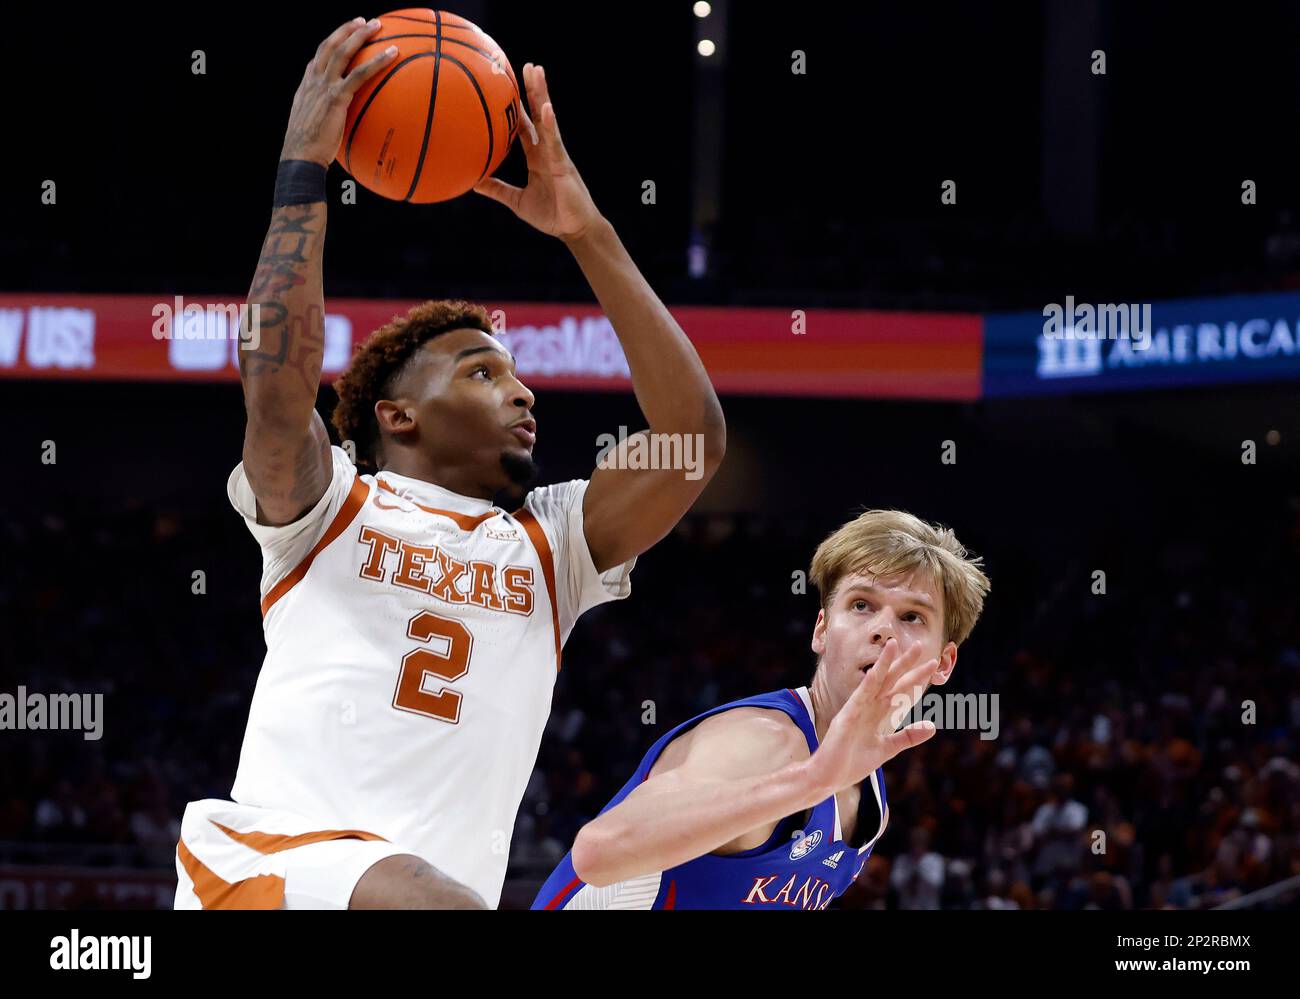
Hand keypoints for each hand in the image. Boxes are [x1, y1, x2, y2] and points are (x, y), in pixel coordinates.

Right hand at [280, 17, 396, 166]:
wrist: (300, 157)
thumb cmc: (309, 151)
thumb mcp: (314, 128)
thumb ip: (325, 119)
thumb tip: (338, 127)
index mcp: (307, 87)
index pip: (318, 59)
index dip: (331, 44)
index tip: (343, 36)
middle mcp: (313, 81)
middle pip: (329, 46)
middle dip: (346, 30)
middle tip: (363, 22)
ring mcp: (323, 87)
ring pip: (342, 52)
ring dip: (360, 35)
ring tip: (377, 25)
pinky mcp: (336, 97)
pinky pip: (360, 74)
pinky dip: (377, 61)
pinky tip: (393, 53)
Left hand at [472, 63, 603, 240]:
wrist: (573, 230)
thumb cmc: (550, 216)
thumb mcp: (516, 201)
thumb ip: (497, 189)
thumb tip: (472, 182)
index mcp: (537, 157)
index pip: (525, 126)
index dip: (518, 107)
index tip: (509, 85)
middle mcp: (547, 150)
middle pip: (539, 114)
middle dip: (533, 90)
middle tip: (527, 65)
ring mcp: (557, 154)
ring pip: (548, 119)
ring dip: (542, 94)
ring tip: (537, 71)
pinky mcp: (564, 163)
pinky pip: (556, 141)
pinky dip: (551, 124)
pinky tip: (547, 109)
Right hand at [802, 638, 939, 797]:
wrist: (828, 778)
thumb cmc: (853, 763)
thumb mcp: (887, 748)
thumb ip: (908, 736)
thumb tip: (933, 726)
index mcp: (878, 713)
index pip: (901, 691)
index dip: (916, 678)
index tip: (932, 665)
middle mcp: (868, 707)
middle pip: (890, 680)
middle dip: (905, 663)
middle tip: (920, 645)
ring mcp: (857, 710)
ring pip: (874, 682)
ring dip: (884, 663)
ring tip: (894, 644)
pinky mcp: (846, 718)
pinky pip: (858, 698)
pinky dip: (867, 685)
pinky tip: (876, 672)